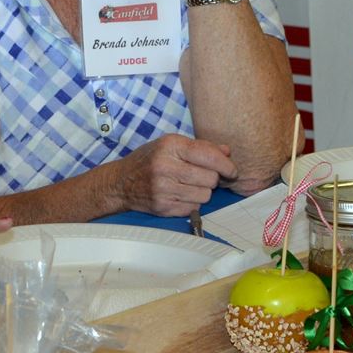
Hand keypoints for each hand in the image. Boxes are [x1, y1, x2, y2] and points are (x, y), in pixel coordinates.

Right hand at [111, 134, 236, 216]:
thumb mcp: (171, 145)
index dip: (226, 165)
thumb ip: (201, 147)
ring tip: (188, 185)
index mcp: (170, 146)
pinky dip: (192, 203)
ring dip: (202, 192)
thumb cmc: (150, 160)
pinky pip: (194, 208)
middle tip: (200, 176)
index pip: (209, 156)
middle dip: (211, 178)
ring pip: (205, 195)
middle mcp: (165, 166)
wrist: (121, 183)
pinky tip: (179, 195)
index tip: (231, 171)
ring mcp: (163, 189)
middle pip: (211, 178)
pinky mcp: (163, 207)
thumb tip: (227, 152)